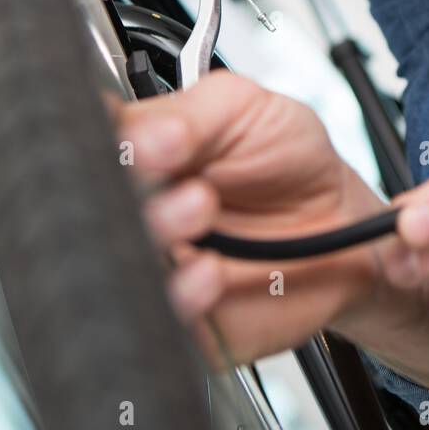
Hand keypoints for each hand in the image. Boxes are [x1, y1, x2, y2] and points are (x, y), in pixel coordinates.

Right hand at [118, 70, 384, 365]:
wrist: (339, 224)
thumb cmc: (286, 158)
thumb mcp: (245, 109)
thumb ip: (192, 115)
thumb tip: (146, 134)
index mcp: (135, 151)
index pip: (88, 146)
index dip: (106, 146)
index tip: (145, 142)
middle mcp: (131, 210)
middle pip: (90, 209)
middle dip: (125, 190)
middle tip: (170, 172)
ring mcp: (149, 265)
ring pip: (113, 267)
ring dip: (153, 234)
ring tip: (200, 207)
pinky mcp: (177, 319)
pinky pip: (158, 320)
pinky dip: (179, 297)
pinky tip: (210, 272)